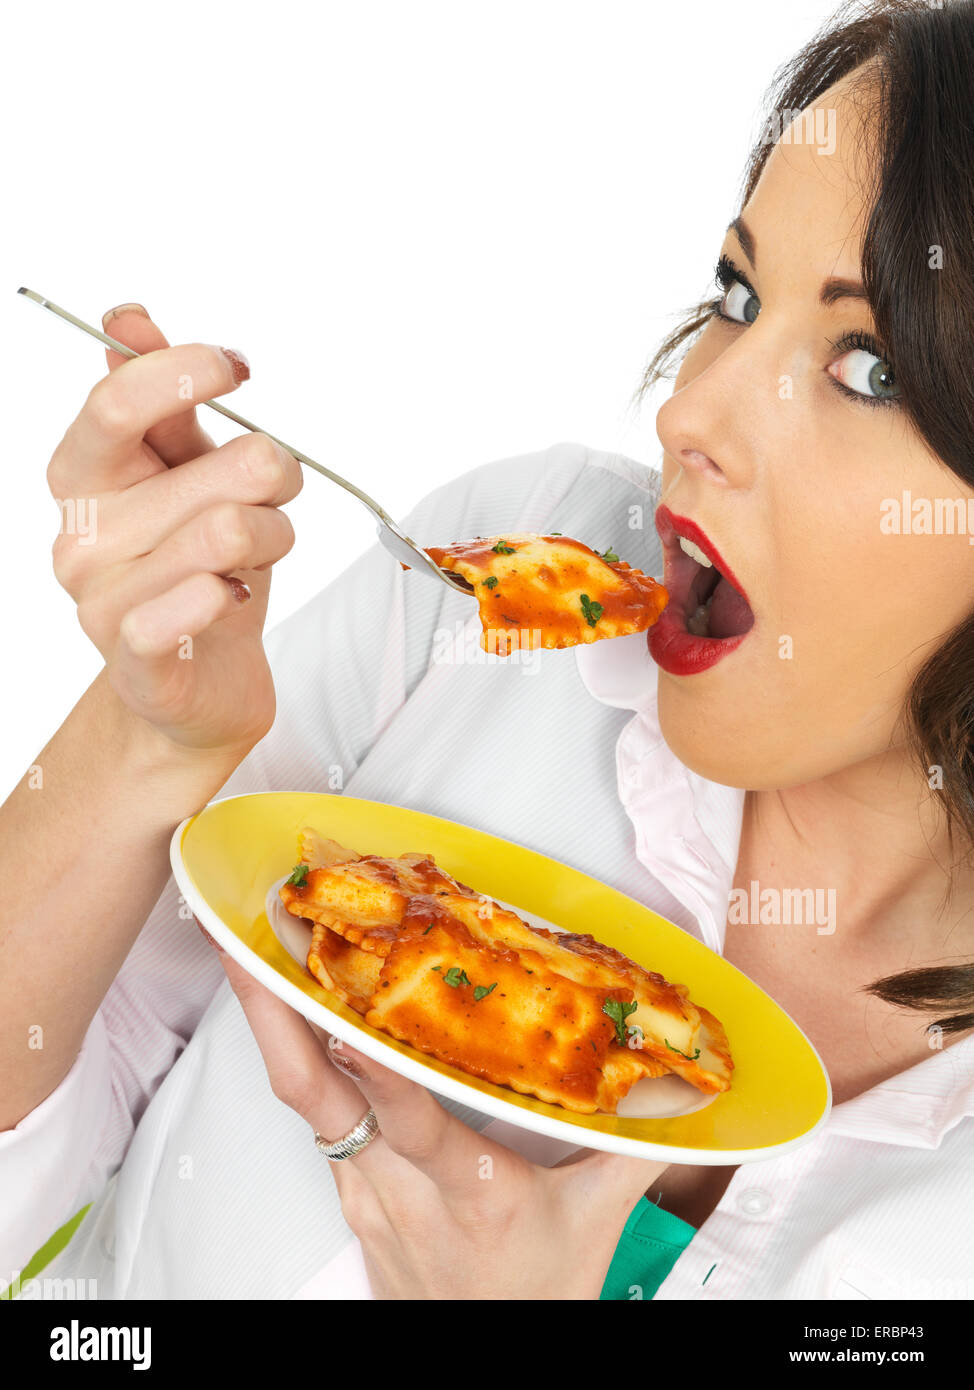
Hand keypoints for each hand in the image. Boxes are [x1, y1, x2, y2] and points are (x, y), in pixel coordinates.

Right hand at [47, 303, 302, 754]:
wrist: (203, 679)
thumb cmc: (201, 567)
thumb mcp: (188, 473)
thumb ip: (164, 401)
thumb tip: (127, 319)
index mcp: (82, 478)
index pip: (117, 405)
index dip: (184, 371)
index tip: (239, 368)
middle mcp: (80, 538)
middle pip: (210, 472)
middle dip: (272, 477)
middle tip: (274, 495)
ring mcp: (100, 603)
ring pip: (228, 532)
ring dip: (273, 536)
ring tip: (257, 554)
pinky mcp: (139, 662)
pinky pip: (198, 601)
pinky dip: (231, 592)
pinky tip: (230, 597)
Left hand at [214, 942, 669, 1299]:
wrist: (482, 1361)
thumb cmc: (536, 1295)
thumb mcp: (594, 1221)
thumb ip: (635, 1148)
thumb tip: (682, 1088)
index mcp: (470, 1191)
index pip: (412, 1121)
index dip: (375, 1066)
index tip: (341, 1007)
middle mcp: (401, 1188)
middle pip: (318, 1099)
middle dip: (271, 1020)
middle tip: (241, 952)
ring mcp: (365, 1192)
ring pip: (308, 1104)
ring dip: (277, 1030)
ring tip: (257, 959)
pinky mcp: (352, 1195)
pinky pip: (323, 1118)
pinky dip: (308, 1062)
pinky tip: (302, 1018)